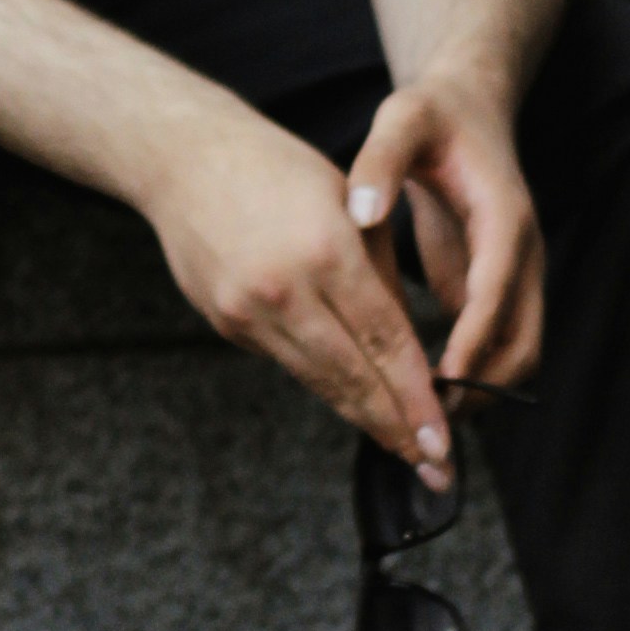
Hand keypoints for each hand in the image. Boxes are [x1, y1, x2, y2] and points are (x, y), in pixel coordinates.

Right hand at [146, 102, 455, 475]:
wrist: (184, 159)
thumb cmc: (279, 170)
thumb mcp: (350, 204)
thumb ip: (381, 278)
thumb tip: (410, 351)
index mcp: (327, 251)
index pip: (386, 342)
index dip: (418, 399)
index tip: (445, 441)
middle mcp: (286, 291)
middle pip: (353, 378)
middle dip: (398, 429)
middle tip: (437, 471)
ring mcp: (249, 313)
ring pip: (320, 381)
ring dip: (364, 419)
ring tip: (404, 450)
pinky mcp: (226, 324)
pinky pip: (288, 362)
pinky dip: (325, 383)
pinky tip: (354, 402)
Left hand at [344, 71, 546, 395]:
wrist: (468, 109)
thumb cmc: (432, 115)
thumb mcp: (403, 119)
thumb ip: (381, 161)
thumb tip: (360, 212)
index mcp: (504, 218)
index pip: (498, 292)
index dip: (473, 341)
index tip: (439, 381)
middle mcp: (522, 255)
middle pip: (523, 343)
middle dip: (481, 385)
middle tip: (422, 414)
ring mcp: (516, 276)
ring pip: (516, 354)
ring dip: (478, 389)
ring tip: (418, 413)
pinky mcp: (497, 288)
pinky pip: (495, 345)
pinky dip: (469, 375)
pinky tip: (419, 390)